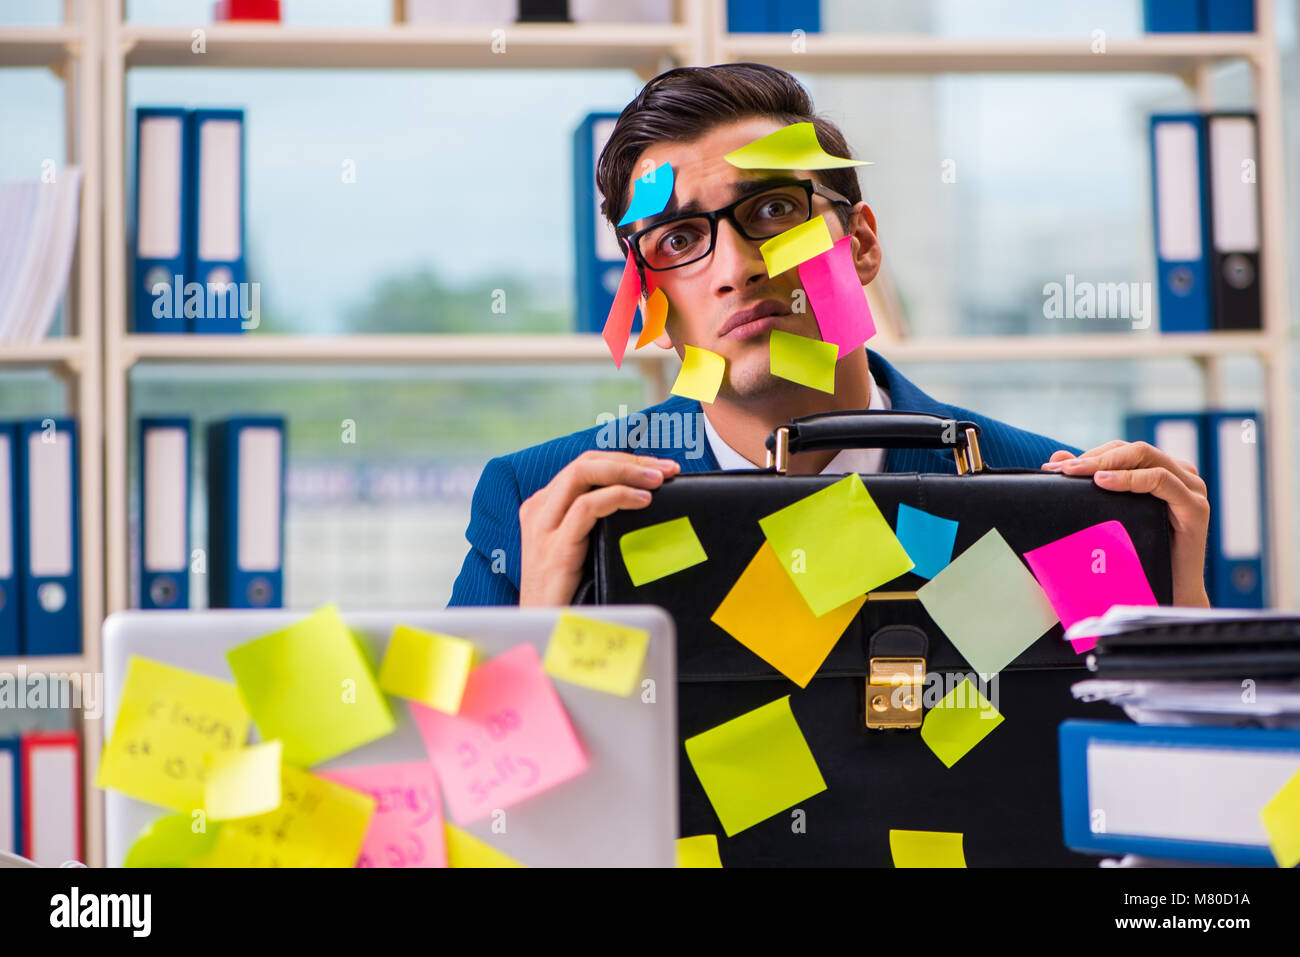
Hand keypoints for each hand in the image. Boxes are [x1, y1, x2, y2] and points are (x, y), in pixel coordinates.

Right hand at [518, 451, 679, 605]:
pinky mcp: (556, 548)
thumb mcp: (580, 549)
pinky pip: (587, 507)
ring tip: (658, 480)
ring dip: (628, 472)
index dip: (624, 461)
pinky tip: (642, 501)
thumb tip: (644, 502)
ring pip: (583, 474)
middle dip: (630, 460)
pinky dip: (618, 497)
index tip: (659, 467)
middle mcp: (540, 509)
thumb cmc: (567, 593)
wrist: (544, 630)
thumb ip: (598, 523)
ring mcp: (544, 527)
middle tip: (666, 468)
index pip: (586, 465)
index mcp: (544, 506)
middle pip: (585, 462)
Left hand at [1042, 441, 1210, 607]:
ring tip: (1075, 473)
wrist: (1166, 593)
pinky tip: (1103, 482)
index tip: (1054, 466)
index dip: (1089, 455)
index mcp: (1161, 472)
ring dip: (1106, 462)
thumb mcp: (1111, 515)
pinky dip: (1129, 478)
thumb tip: (1058, 456)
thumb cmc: (1138, 556)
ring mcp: (1191, 488)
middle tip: (1060, 470)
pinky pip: (1160, 480)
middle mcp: (1180, 475)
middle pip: (1132, 450)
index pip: (1122, 451)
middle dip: (1093, 457)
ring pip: (1145, 457)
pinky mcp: (1195, 507)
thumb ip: (1091, 485)